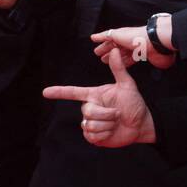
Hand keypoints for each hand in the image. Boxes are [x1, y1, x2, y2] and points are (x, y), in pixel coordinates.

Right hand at [42, 48, 156, 147]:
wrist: (141, 125)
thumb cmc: (134, 104)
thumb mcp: (127, 85)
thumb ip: (118, 69)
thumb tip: (114, 51)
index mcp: (94, 95)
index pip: (73, 92)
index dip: (59, 92)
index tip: (45, 92)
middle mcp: (90, 107)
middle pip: (86, 111)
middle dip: (106, 113)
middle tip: (118, 113)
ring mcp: (91, 122)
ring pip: (89, 124)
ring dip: (107, 124)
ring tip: (116, 122)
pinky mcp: (93, 136)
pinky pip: (92, 136)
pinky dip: (105, 134)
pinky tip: (112, 132)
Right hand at [91, 24, 175, 69]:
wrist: (156, 42)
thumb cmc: (137, 37)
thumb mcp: (118, 35)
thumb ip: (106, 36)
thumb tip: (93, 37)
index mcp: (122, 35)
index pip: (110, 41)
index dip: (103, 46)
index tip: (96, 51)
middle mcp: (128, 41)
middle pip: (116, 48)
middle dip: (109, 53)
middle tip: (101, 58)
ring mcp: (136, 49)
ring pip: (123, 55)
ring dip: (116, 59)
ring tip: (109, 63)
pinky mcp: (142, 56)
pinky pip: (131, 60)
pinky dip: (125, 63)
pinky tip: (122, 66)